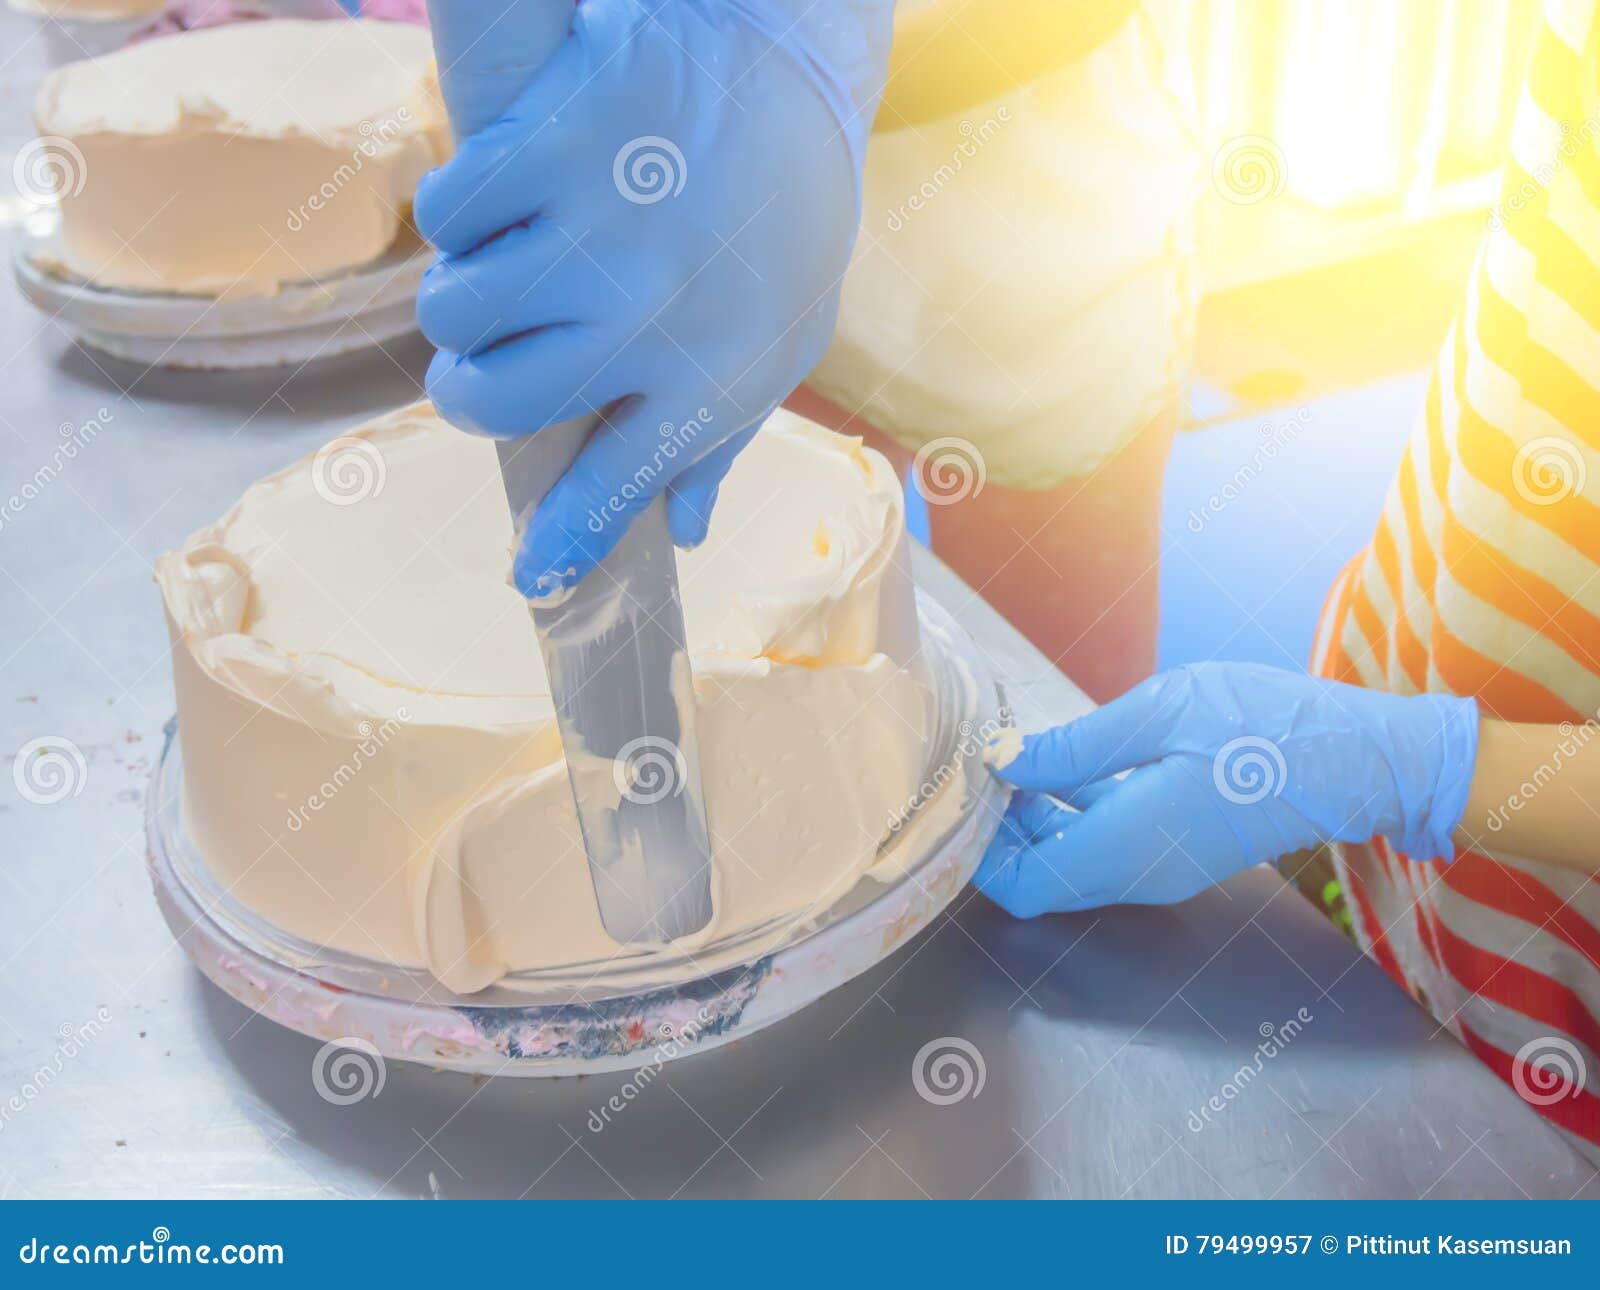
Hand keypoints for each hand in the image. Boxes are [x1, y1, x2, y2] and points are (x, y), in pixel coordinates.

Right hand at [414, 0, 893, 596]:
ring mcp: (597, 231)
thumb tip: (681, 530)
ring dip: (462, 298)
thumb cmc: (786, 221)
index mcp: (707, 378)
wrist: (794, 74)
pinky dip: (459, 208)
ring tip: (504, 271)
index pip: (609, 491)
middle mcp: (647, 320)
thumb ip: (721, 440)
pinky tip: (504, 198)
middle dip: (472, 390)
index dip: (562, 542)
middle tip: (485, 364)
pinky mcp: (553, 142)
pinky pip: (447, 207)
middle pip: (493, 401)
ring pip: (453, 308)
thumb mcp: (779, 344)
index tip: (534, 576)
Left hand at [974, 663, 1479, 916]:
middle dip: (1001, 829)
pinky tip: (1069, 763)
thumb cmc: (1268, 728)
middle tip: (988, 763)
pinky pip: (1103, 847)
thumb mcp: (1160, 714)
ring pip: (1069, 863)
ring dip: (1036, 819)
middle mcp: (1135, 873)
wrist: (1357, 759)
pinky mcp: (1175, 852)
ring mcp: (1158, 868)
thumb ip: (1077, 745)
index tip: (967, 793)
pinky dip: (1072, 814)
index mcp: (1124, 845)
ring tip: (1022, 754)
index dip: (980, 850)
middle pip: (1039, 878)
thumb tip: (1008, 762)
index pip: (1020, 886)